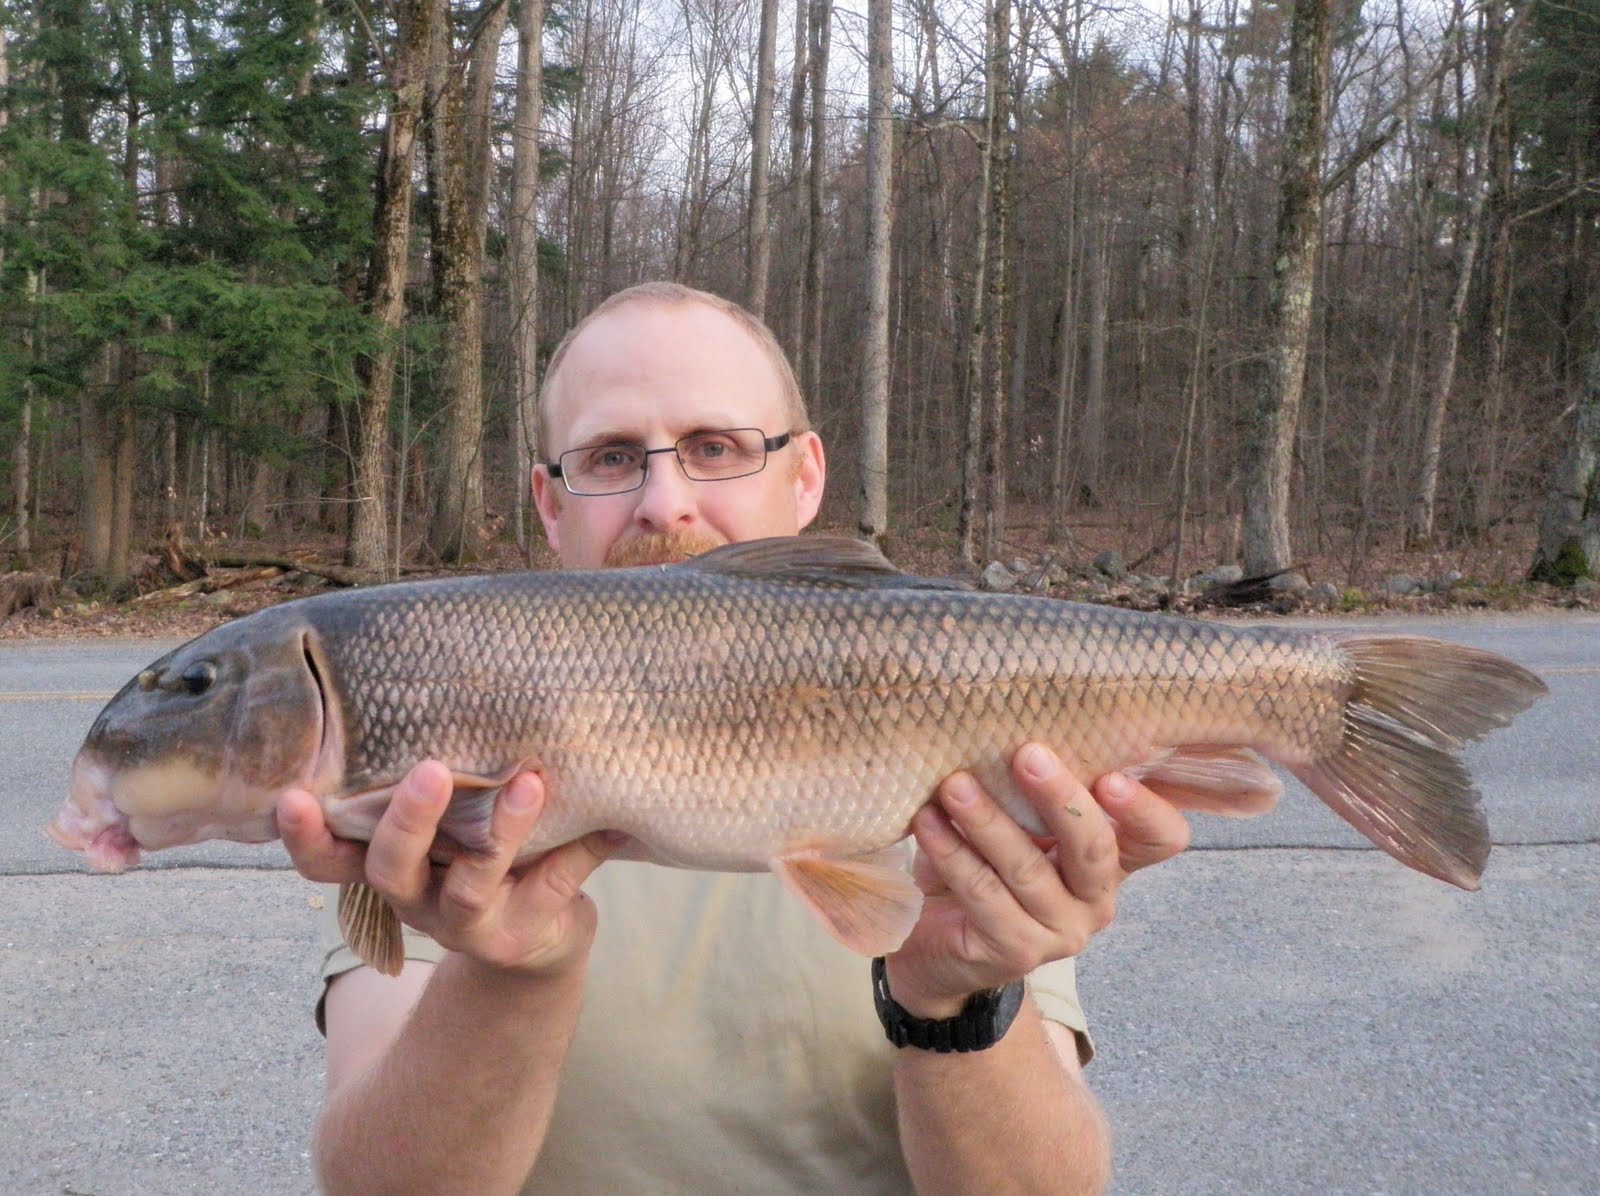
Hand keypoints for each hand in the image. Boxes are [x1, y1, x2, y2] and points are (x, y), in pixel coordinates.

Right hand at [278, 760, 620, 977]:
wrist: (539, 940)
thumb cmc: (485, 854)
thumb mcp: (455, 821)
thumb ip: (444, 775)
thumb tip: (464, 669)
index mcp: (389, 865)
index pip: (326, 859)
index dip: (303, 835)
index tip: (288, 796)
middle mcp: (416, 898)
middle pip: (390, 869)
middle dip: (407, 820)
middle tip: (430, 769)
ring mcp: (467, 924)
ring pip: (472, 884)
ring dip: (504, 830)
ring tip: (531, 781)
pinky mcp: (520, 936)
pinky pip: (552, 887)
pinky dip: (583, 851)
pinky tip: (613, 825)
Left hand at [884, 743, 1189, 1016]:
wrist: (934, 940)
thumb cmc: (980, 862)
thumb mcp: (1015, 820)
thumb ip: (1030, 788)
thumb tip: (1010, 715)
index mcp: (1110, 858)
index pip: (1161, 837)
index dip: (1146, 809)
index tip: (1112, 776)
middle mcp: (1095, 898)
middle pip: (1094, 849)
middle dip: (1060, 798)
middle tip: (1026, 754)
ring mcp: (1060, 931)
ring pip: (1028, 871)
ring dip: (988, 821)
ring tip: (954, 785)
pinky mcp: (1017, 952)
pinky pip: (985, 896)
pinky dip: (953, 854)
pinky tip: (928, 823)